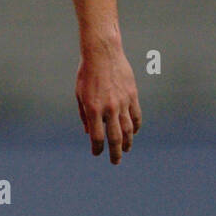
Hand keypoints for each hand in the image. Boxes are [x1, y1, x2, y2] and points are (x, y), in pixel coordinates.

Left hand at [75, 45, 141, 163]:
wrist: (102, 53)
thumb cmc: (87, 73)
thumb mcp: (79, 94)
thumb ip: (84, 115)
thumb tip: (88, 132)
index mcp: (93, 109)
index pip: (97, 137)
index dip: (97, 148)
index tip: (97, 153)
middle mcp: (109, 108)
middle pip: (115, 138)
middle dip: (115, 153)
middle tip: (115, 162)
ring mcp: (123, 102)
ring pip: (128, 129)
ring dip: (127, 142)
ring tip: (125, 150)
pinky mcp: (132, 95)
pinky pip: (136, 116)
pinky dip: (135, 127)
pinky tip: (133, 133)